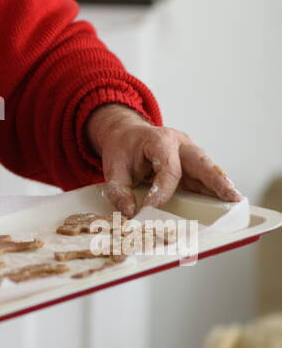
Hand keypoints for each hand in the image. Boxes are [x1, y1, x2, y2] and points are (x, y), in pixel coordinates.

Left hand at [85, 104, 241, 217]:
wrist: (128, 135)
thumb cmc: (124, 148)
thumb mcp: (113, 166)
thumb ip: (118, 189)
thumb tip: (129, 212)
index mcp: (160, 140)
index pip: (168, 169)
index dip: (161, 192)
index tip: (151, 210)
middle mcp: (180, 145)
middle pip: (202, 162)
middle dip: (217, 180)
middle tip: (231, 196)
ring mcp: (189, 155)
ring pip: (209, 170)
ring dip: (222, 187)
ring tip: (234, 202)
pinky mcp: (192, 166)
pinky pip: (206, 178)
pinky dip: (216, 190)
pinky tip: (225, 203)